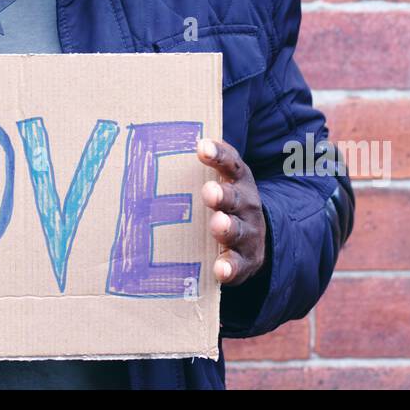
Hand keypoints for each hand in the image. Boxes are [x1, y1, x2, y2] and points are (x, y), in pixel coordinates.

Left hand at [197, 137, 266, 285]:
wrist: (255, 239)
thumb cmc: (225, 202)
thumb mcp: (220, 180)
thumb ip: (200, 165)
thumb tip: (154, 140)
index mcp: (237, 181)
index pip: (230, 163)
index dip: (218, 154)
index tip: (202, 147)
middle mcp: (246, 205)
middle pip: (236, 197)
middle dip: (223, 194)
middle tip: (209, 191)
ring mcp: (248, 233)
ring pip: (238, 230)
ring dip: (227, 227)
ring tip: (217, 224)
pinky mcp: (246, 261)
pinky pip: (238, 265)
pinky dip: (230, 267)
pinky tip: (220, 268)